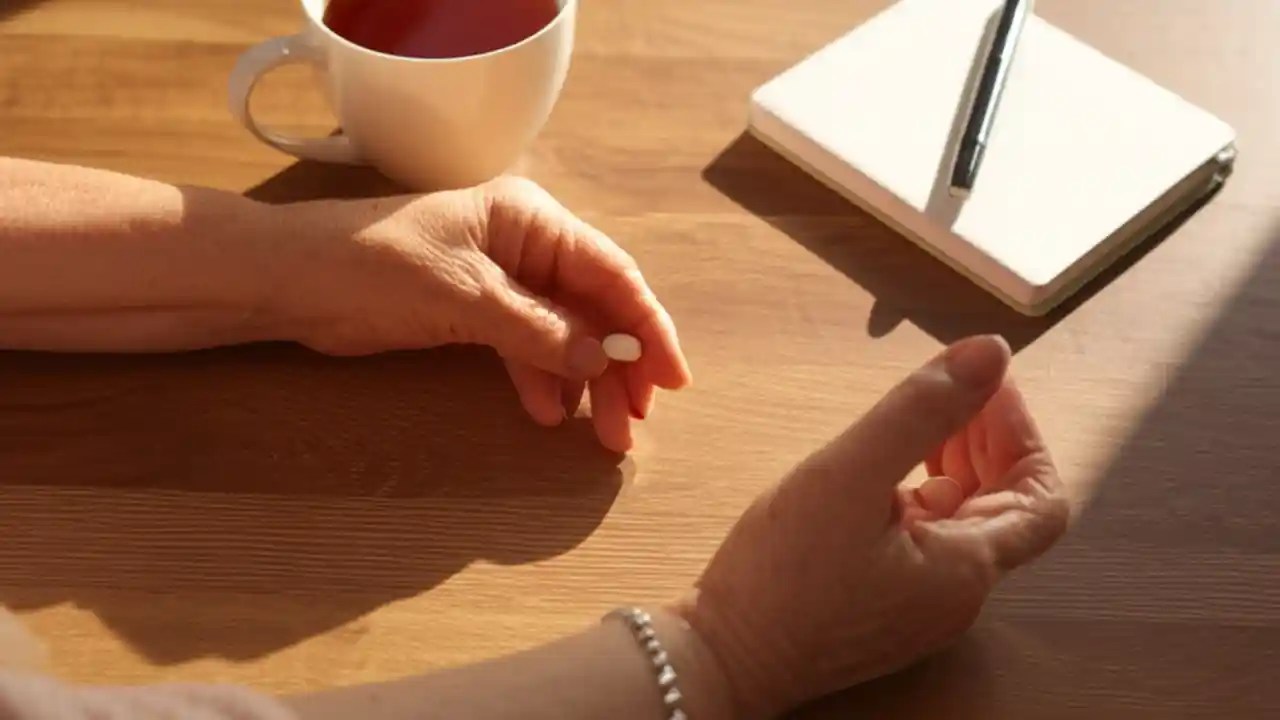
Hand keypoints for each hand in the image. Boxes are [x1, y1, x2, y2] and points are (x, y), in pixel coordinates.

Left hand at [278, 177, 690, 451]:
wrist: (292, 280)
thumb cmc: (375, 267)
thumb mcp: (464, 296)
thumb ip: (538, 329)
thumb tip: (601, 360)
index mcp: (531, 221)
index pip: (610, 273)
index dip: (647, 325)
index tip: (672, 377)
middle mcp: (526, 246)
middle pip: (593, 308)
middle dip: (617, 365)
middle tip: (632, 424)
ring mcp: (502, 281)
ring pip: (563, 334)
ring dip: (583, 382)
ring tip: (602, 434)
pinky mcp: (475, 313)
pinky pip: (526, 347)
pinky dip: (540, 379)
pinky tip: (548, 413)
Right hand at [671, 335, 1069, 716]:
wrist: (722, 661)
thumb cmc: (783, 576)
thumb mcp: (848, 476)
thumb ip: (919, 412)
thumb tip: (991, 351)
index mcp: (965, 567)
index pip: (1039, 496)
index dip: (1022, 433)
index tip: (983, 385)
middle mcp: (956, 594)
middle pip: (1004, 508)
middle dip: (988, 440)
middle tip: (952, 388)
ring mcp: (918, 605)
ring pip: (963, 524)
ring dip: (956, 465)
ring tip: (921, 421)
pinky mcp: (881, 606)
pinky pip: (923, 543)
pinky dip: (921, 496)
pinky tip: (883, 475)